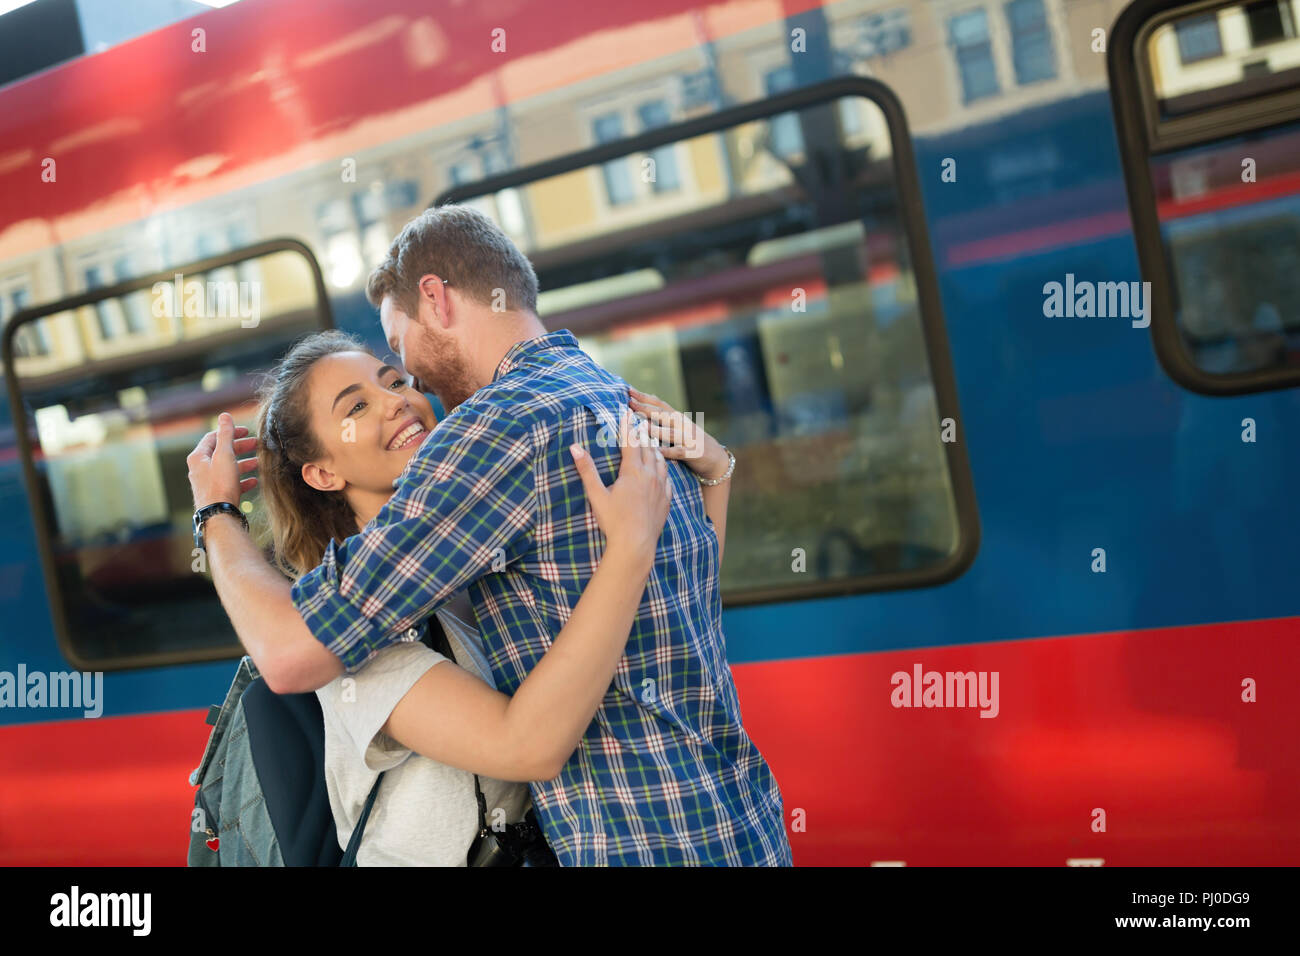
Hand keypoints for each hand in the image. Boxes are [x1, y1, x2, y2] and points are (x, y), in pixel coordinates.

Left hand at [187, 412, 259, 509]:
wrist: (218, 514)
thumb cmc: (220, 484)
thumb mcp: (224, 455)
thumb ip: (225, 435)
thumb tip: (224, 415)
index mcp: (198, 457)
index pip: (213, 437)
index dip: (230, 432)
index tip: (246, 431)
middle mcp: (200, 469)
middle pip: (221, 452)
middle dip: (239, 447)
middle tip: (256, 444)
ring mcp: (208, 483)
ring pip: (227, 468)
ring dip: (243, 463)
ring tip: (258, 462)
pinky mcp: (216, 494)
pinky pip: (230, 483)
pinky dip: (242, 479)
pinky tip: (254, 481)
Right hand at [570, 407, 670, 559]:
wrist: (636, 544)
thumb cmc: (613, 521)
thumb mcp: (596, 494)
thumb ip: (586, 469)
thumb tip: (575, 448)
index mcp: (633, 471)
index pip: (631, 441)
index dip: (628, 425)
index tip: (626, 411)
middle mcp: (650, 475)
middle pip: (648, 447)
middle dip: (642, 432)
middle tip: (640, 420)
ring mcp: (661, 487)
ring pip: (660, 460)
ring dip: (654, 448)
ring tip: (651, 440)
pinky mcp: (666, 499)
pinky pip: (668, 477)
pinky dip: (664, 467)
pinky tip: (662, 468)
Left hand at [628, 387, 728, 480]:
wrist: (716, 457)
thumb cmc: (691, 441)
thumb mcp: (680, 425)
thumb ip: (664, 415)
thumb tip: (647, 399)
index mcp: (677, 417)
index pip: (659, 404)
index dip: (644, 397)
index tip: (629, 390)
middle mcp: (682, 424)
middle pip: (662, 415)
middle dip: (645, 408)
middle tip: (630, 403)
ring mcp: (688, 438)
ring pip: (669, 433)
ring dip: (655, 430)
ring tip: (640, 426)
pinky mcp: (692, 453)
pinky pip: (678, 451)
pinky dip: (667, 451)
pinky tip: (657, 451)